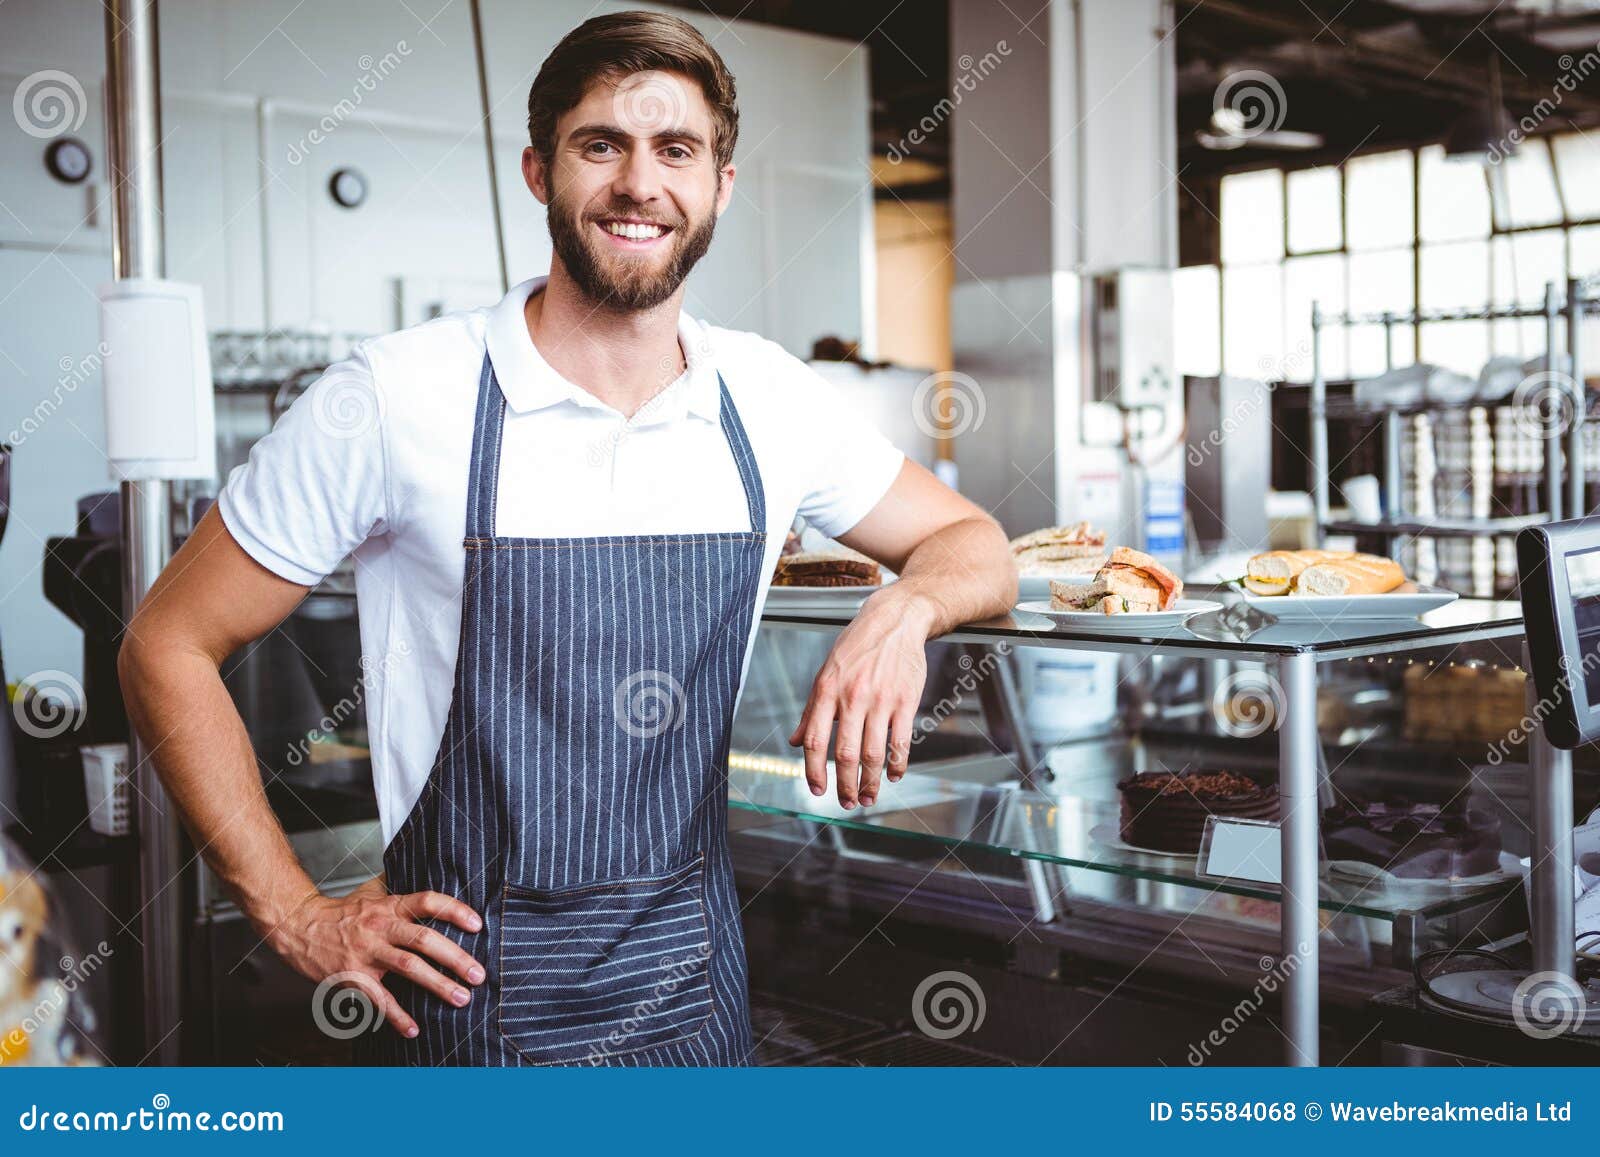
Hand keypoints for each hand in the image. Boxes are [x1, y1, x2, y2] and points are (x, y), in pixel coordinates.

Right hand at [264, 877, 484, 1037]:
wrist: (298, 926)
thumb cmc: (341, 911)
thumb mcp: (371, 891)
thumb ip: (399, 884)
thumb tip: (425, 868)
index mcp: (389, 905)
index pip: (428, 901)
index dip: (454, 910)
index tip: (478, 924)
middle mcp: (381, 926)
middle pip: (424, 939)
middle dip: (456, 958)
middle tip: (478, 974)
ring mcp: (367, 952)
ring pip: (409, 968)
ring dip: (438, 985)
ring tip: (461, 998)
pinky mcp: (353, 976)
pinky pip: (379, 999)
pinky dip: (397, 1016)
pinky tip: (413, 1029)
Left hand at [788, 587, 935, 808]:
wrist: (894, 621)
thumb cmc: (857, 647)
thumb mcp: (826, 673)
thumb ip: (811, 711)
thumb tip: (794, 741)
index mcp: (826, 691)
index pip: (814, 740)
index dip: (813, 770)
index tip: (817, 790)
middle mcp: (852, 697)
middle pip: (845, 754)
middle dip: (845, 785)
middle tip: (847, 802)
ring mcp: (880, 700)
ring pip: (873, 753)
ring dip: (871, 782)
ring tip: (869, 797)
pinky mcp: (905, 701)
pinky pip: (900, 742)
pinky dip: (897, 765)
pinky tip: (894, 776)